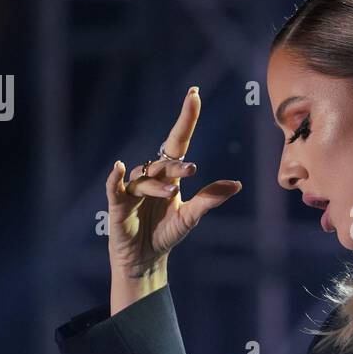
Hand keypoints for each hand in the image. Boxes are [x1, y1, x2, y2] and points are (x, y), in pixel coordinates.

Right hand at [106, 87, 242, 279]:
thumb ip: (209, 199)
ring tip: (172, 194)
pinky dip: (115, 178)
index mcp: (170, 176)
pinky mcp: (117, 205)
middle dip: (177, 165)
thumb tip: (236, 185)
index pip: (178, 140)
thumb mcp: (190, 217)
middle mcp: (151, 177)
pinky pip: (115, 187)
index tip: (194, 94)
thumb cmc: (166, 234)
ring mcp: (132, 189)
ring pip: (145, 178)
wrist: (145, 259)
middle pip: (164, 161)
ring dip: (157, 185)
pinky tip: (118, 169)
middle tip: (193, 170)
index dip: (186, 118)